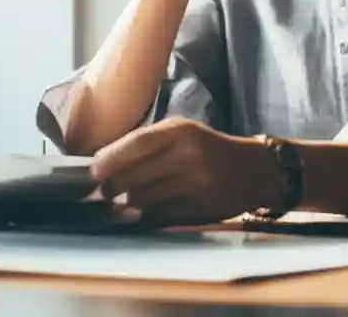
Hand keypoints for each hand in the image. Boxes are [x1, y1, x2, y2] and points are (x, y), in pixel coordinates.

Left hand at [89, 116, 284, 225]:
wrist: (254, 171)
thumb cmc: (206, 148)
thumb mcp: (181, 133)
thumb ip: (146, 144)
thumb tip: (101, 163)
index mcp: (180, 131)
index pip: (136, 144)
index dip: (109, 159)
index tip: (93, 171)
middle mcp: (188, 156)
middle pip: (134, 176)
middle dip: (112, 187)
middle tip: (103, 191)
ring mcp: (195, 185)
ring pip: (143, 200)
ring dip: (128, 203)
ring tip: (123, 201)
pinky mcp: (200, 209)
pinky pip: (159, 216)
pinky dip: (147, 215)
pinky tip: (146, 210)